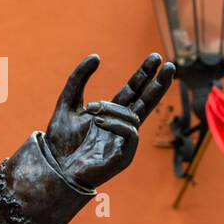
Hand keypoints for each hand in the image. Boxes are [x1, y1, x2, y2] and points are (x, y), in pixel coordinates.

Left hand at [45, 53, 174, 189]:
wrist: (53, 167)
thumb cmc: (59, 141)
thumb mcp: (67, 102)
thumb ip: (78, 79)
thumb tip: (96, 56)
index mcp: (111, 114)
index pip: (134, 90)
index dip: (144, 74)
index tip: (155, 58)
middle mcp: (121, 127)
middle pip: (147, 102)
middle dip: (159, 84)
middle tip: (170, 65)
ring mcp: (125, 142)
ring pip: (133, 115)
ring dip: (113, 109)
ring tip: (92, 111)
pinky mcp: (124, 157)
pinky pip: (131, 133)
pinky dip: (117, 123)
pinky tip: (99, 121)